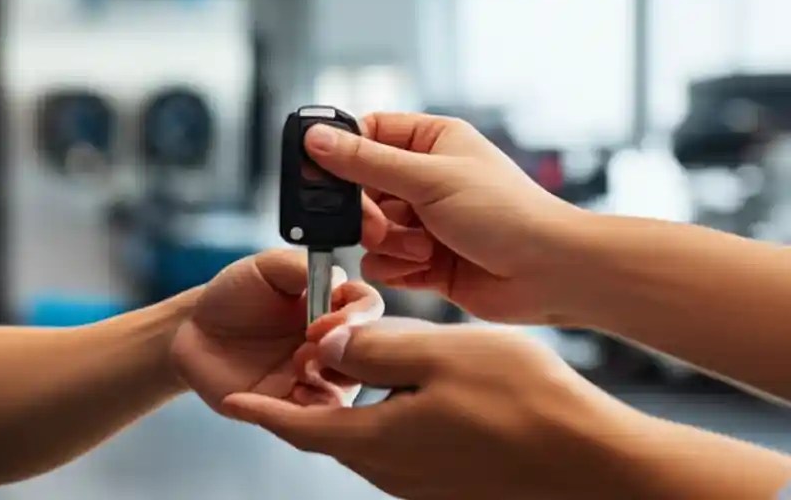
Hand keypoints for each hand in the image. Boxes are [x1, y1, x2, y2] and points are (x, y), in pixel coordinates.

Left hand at [171, 249, 382, 410]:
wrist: (194, 334)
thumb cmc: (232, 295)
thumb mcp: (265, 267)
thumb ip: (300, 266)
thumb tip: (340, 277)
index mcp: (332, 306)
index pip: (368, 307)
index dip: (358, 312)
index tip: (326, 315)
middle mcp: (334, 343)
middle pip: (371, 351)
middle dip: (348, 348)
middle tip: (311, 342)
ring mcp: (319, 377)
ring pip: (351, 386)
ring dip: (330, 376)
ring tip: (297, 364)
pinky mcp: (298, 408)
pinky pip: (322, 418)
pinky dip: (314, 409)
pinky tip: (293, 394)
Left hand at [223, 318, 644, 499]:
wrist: (600, 465)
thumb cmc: (527, 402)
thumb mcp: (439, 353)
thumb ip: (374, 349)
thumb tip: (326, 346)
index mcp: (379, 441)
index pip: (301, 427)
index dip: (264, 411)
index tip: (233, 402)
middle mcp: (396, 474)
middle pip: (333, 437)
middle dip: (312, 402)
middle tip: (305, 367)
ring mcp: (428, 487)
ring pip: (371, 444)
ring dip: (354, 413)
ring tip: (354, 376)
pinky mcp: (456, 489)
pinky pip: (405, 454)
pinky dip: (392, 425)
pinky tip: (415, 399)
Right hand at [304, 113, 584, 323]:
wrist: (550, 273)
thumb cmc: (507, 214)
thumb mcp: (429, 178)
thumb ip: (365, 162)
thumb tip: (316, 138)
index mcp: (431, 142)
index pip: (366, 134)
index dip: (341, 153)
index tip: (321, 173)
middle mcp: (425, 179)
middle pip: (359, 188)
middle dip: (365, 212)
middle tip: (379, 223)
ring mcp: (424, 222)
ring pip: (368, 230)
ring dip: (387, 243)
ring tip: (422, 247)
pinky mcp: (424, 261)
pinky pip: (383, 263)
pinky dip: (397, 268)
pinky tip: (427, 267)